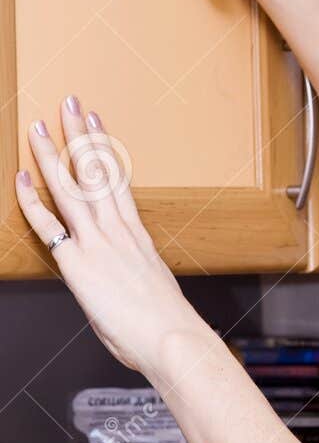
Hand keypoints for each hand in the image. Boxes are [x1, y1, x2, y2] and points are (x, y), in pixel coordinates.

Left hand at [14, 99, 205, 378]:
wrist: (172, 338)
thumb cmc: (166, 326)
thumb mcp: (153, 291)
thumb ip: (134, 277)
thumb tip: (126, 282)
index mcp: (138, 236)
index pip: (117, 181)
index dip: (104, 149)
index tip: (96, 124)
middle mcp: (118, 231)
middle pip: (96, 172)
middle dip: (80, 135)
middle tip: (70, 104)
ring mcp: (98, 243)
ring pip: (72, 188)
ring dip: (53, 155)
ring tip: (41, 127)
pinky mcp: (78, 262)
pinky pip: (49, 225)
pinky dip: (33, 200)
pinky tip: (21, 179)